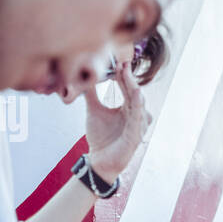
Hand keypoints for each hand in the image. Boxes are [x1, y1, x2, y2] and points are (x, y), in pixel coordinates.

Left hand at [84, 60, 153, 181]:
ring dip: (133, 86)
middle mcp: (136, 114)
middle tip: (121, 62)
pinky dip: (137, 104)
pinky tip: (135, 93)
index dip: (123, 74)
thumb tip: (84, 78)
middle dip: (128, 76)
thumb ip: (92, 95)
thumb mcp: (94, 111)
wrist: (99, 160)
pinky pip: (138, 117)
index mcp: (128, 108)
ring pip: (138, 101)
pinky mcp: (136, 135)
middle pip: (134, 91)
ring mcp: (138, 124)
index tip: (117, 61)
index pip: (128, 87)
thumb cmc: (101, 138)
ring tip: (126, 73)